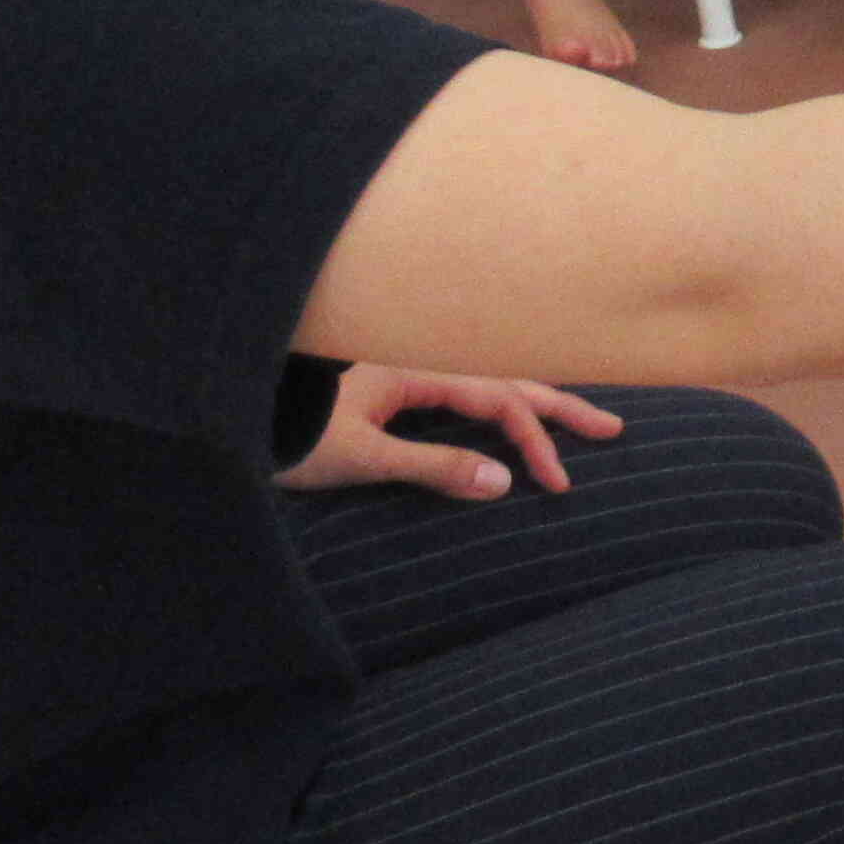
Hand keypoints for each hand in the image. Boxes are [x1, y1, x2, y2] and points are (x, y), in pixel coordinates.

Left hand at [281, 364, 624, 500]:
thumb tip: (503, 481)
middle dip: (560, 405)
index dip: (536, 439)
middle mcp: (418, 361)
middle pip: (506, 378)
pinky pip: (462, 389)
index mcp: (418, 369)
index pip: (500, 400)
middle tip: (612, 428)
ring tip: (576, 413)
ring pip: (486, 379)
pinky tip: (505, 413)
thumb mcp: (360, 455)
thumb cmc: (289, 432)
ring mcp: (405, 370)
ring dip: (533, 399)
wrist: (231, 407)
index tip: (556, 482)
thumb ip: (432, 466)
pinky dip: (497, 401)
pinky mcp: (390, 386)